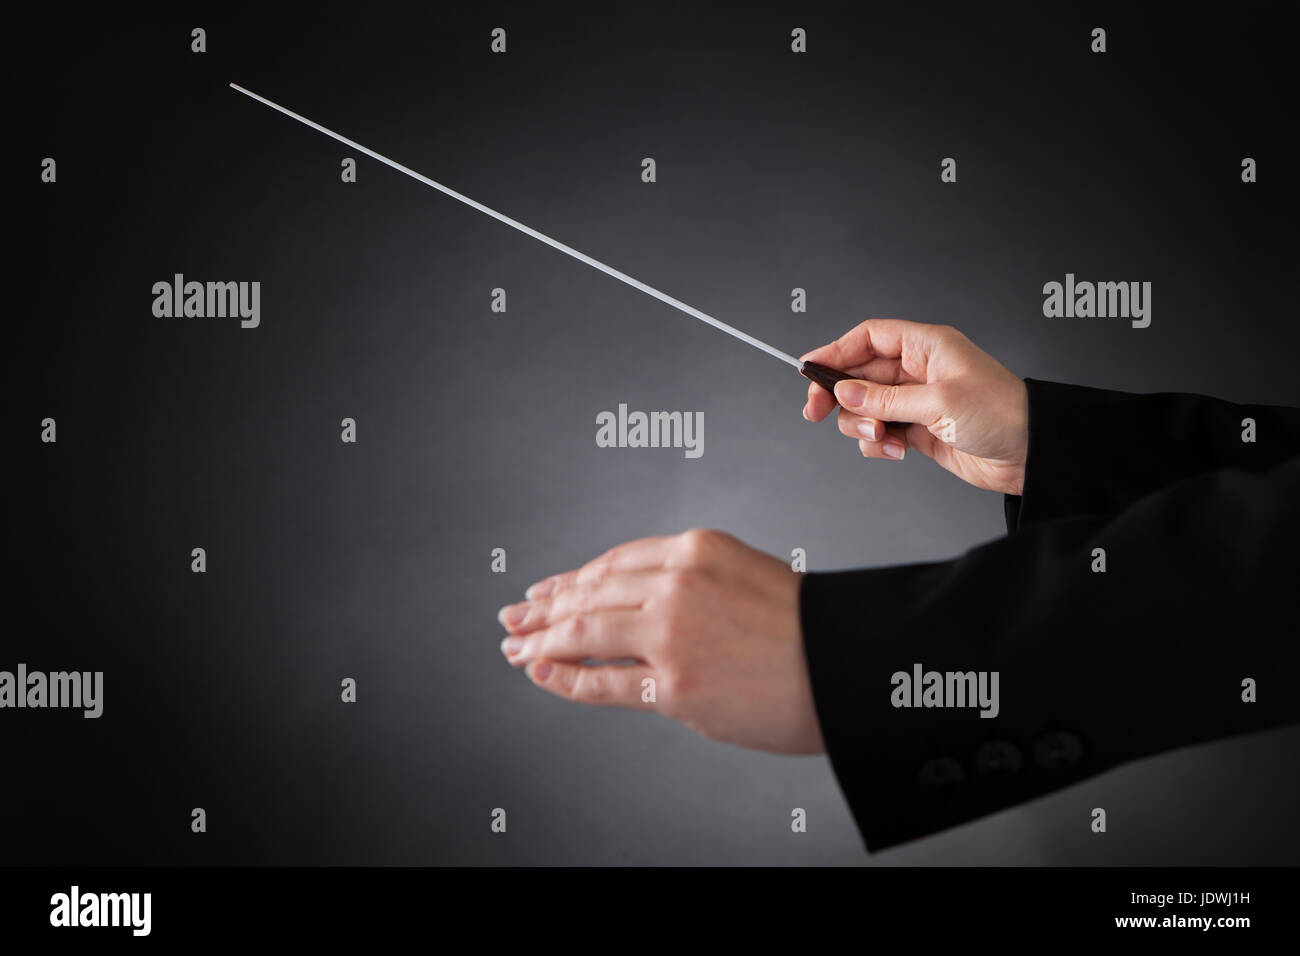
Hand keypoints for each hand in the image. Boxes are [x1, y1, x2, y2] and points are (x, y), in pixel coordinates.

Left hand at [498, 529, 822, 754]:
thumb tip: (632, 602)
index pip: (612, 563)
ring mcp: (670, 635)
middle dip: (545, 610)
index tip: (546, 591)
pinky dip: (565, 678)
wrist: (849, 667)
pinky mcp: (673, 685)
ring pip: (585, 634)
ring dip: (542, 642)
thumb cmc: (806, 628)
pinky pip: (603, 682)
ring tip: (515, 646)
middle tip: (514, 617)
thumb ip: (687, 581)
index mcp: (694, 550)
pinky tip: (541, 673)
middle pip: (589, 595)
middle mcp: (675, 584)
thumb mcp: (743, 574)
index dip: (572, 580)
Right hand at [801, 319, 1028, 495]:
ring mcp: (916, 400)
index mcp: (926, 346)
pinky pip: (880, 430)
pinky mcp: (918, 429)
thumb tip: (842, 394)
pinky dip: (878, 443)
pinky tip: (896, 451)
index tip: (809, 370)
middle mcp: (918, 370)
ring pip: (865, 407)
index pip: (868, 338)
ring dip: (862, 425)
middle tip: (817, 413)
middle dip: (838, 395)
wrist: (1032, 453)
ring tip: (882, 437)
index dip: (836, 351)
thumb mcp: (938, 403)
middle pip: (859, 374)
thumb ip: (884, 400)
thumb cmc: (1000, 413)